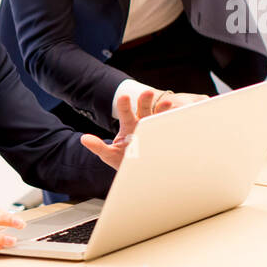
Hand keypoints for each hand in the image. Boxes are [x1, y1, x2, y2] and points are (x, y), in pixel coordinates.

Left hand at [80, 89, 204, 169]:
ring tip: (167, 103)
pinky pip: (172, 128)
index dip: (124, 105)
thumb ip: (98, 147)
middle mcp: (143, 123)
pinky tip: (182, 116)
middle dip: (145, 101)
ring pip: (160, 115)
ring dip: (163, 108)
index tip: (124, 96)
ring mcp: (156, 129)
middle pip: (144, 109)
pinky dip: (177, 122)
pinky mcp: (167, 137)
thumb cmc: (124, 162)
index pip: (125, 112)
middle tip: (147, 92)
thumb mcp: (109, 155)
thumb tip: (84, 139)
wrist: (140, 174)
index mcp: (129, 125)